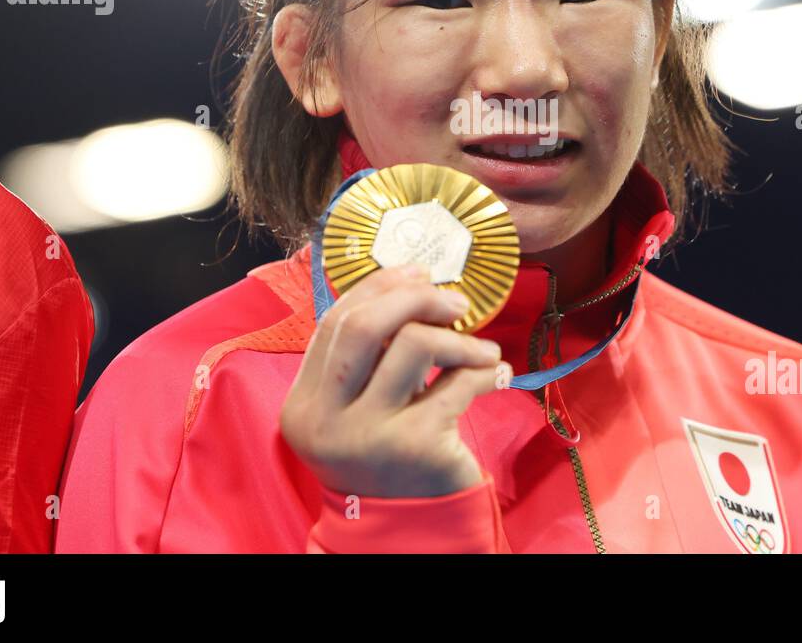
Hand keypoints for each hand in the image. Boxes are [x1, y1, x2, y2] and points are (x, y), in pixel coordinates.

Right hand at [279, 263, 510, 497]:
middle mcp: (326, 421)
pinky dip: (487, 371)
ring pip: (416, 345)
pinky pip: (458, 384)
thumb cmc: (388, 452)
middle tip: (457, 302)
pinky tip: (497, 376)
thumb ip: (368, 355)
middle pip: (367, 325)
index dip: (379, 288)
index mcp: (304, 405)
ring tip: (482, 350)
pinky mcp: (416, 447)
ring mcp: (370, 435)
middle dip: (417, 298)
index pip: (335, 323)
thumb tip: (410, 280)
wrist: (411, 529)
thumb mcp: (360, 407)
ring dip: (461, 339)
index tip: (419, 272)